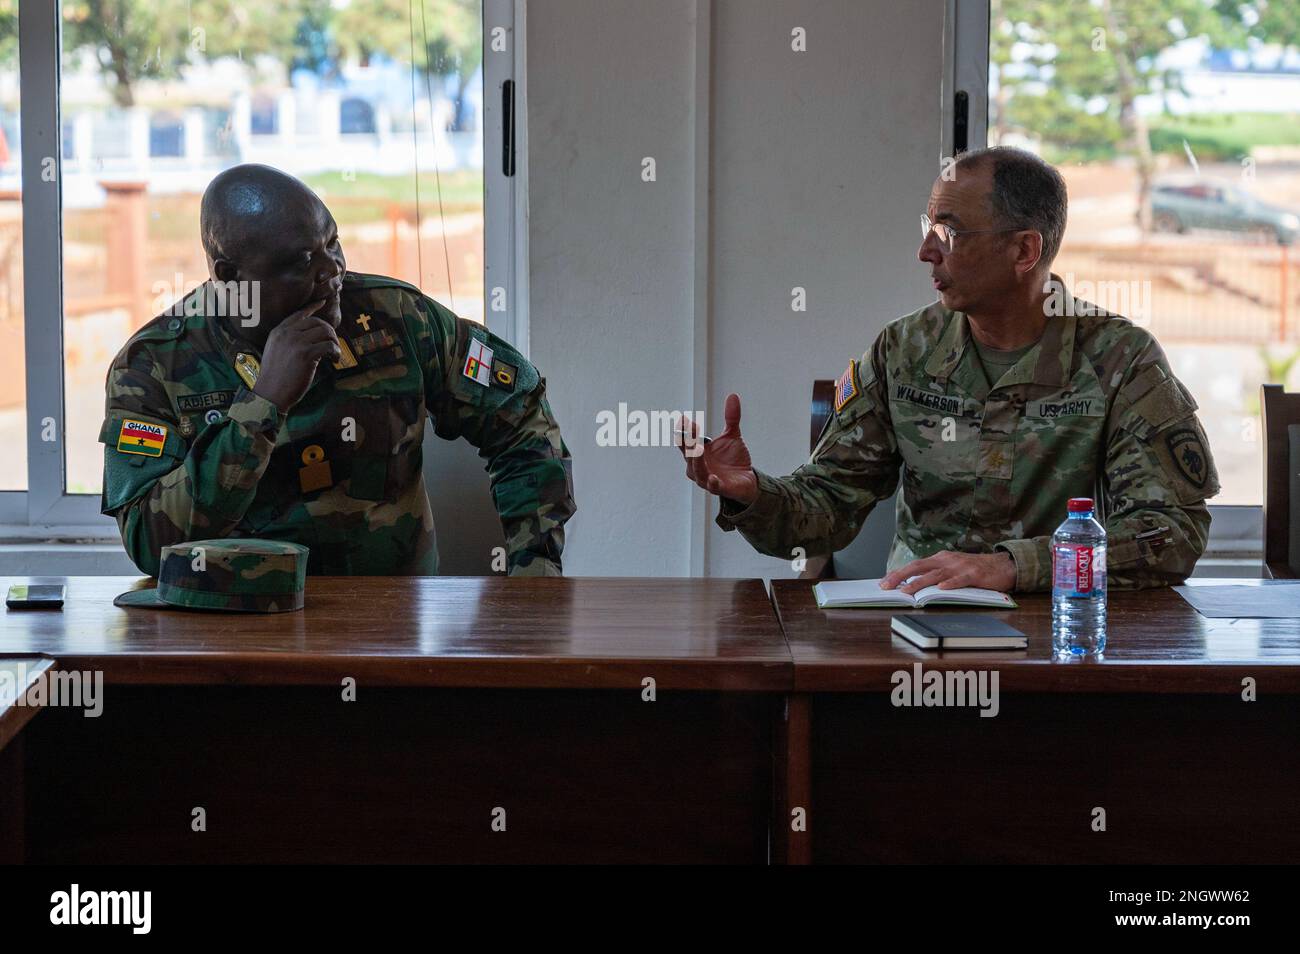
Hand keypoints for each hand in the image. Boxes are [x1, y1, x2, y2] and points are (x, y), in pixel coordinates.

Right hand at [251, 299, 340, 411]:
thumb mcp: (276, 351)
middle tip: (333, 345)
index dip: (313, 307)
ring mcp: (296, 343)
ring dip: (334, 342)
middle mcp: (287, 333)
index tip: (323, 302)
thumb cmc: (276, 377)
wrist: (270, 393)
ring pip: (325, 331)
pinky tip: (334, 360)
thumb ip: (290, 341)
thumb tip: (314, 337)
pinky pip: (329, 345)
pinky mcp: (306, 354)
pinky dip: (336, 352)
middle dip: (329, 332)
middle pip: (317, 322)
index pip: (299, 313)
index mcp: (278, 331)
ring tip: (334, 354)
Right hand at [676, 392, 758, 505]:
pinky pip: (712, 486)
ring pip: (696, 470)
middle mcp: (697, 466)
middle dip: (689, 440)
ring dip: (696, 460)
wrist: (747, 479)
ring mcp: (706, 478)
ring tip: (697, 448)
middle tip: (692, 427)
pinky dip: (711, 482)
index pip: (685, 441)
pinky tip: (713, 477)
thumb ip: (731, 417)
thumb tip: (733, 395)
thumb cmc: (733, 459)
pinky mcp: (719, 488)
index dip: (683, 430)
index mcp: (696, 453)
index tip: (684, 418)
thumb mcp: (732, 435)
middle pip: (688, 454)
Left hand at [880, 550, 1015, 594]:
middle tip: (886, 586)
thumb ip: (935, 574)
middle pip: (919, 567)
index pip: (914, 565)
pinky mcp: (974, 575)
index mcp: (940, 558)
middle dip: (901, 576)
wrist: (1002, 565)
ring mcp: (960, 567)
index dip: (898, 573)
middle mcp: (947, 560)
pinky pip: (960, 580)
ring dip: (920, 583)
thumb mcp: (951, 568)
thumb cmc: (974, 569)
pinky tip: (941, 589)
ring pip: (936, 575)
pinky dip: (950, 584)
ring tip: (906, 591)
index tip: (883, 582)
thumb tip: (912, 585)